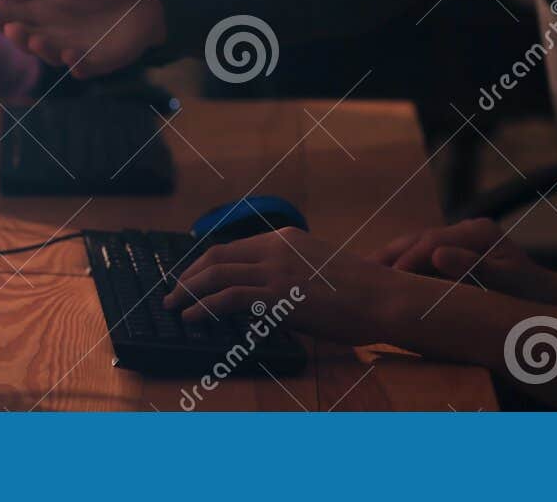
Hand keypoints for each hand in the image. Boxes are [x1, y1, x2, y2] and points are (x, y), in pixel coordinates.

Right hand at [0, 0, 166, 77]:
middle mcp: (51, 35)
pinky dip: (77, 65)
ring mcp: (73, 50)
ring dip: (43, 50)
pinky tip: (72, 56)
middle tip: (10, 27)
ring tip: (37, 39)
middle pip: (26, 40)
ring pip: (52, 56)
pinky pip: (84, 68)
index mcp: (39, 14)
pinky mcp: (98, 61)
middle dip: (17, 37)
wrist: (138, 3)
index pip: (10, 17)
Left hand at [164, 228, 403, 345]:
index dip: (204, 264)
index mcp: (286, 238)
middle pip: (217, 257)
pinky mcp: (279, 297)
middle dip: (188, 276)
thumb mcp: (318, 268)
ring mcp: (277, 271)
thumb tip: (266, 293)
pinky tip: (193, 319)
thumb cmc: (359, 290)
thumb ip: (290, 272)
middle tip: (172, 294)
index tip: (189, 278)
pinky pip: (229, 299)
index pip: (232, 247)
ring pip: (217, 276)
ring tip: (174, 308)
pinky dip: (204, 307)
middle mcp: (277, 248)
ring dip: (189, 293)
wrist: (383, 297)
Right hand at [373, 218, 556, 302]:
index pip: (430, 242)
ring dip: (389, 261)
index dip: (406, 261)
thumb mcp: (504, 283)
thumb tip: (436, 254)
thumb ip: (471, 268)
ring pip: (414, 246)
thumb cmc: (527, 296)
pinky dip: (400, 268)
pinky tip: (381, 281)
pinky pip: (420, 258)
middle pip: (417, 239)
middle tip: (357, 274)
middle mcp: (466, 229)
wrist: (547, 300)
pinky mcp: (455, 253)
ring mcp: (459, 240)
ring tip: (361, 277)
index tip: (384, 281)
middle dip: (388, 257)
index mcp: (477, 231)